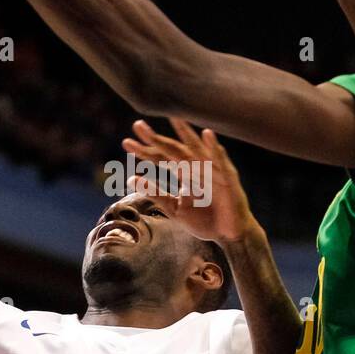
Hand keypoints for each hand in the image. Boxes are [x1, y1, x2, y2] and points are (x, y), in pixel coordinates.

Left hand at [122, 119, 258, 244]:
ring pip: (196, 150)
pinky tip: (206, 134)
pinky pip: (220, 161)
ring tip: (175, 118)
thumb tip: (131, 178)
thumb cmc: (204, 220)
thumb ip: (155, 193)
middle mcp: (197, 167)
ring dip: (185, 134)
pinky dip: (214, 147)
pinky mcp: (227, 178)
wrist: (228, 235)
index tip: (126, 143)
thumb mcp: (174, 208)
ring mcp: (212, 170)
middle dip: (157, 139)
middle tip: (138, 125)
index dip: (145, 151)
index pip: (161, 158)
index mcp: (184, 172)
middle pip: (174, 150)